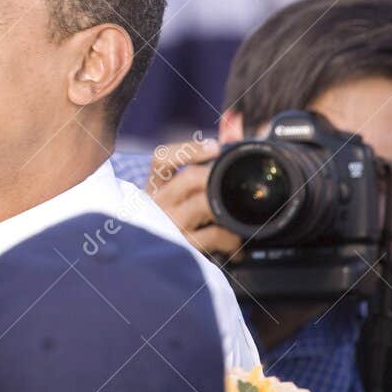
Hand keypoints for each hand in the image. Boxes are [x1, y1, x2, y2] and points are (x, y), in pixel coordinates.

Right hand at [145, 139, 244, 258]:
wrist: (152, 270)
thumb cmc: (177, 225)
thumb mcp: (182, 195)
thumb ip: (207, 158)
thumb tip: (233, 121)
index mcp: (154, 189)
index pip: (161, 159)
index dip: (188, 149)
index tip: (215, 146)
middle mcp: (158, 205)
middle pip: (189, 178)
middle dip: (217, 176)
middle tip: (235, 182)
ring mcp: (169, 226)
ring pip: (203, 204)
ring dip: (226, 206)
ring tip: (240, 215)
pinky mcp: (183, 249)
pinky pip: (215, 235)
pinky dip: (232, 239)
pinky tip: (237, 245)